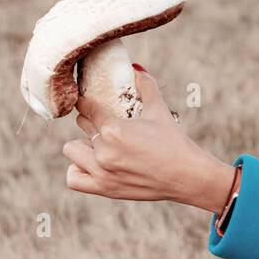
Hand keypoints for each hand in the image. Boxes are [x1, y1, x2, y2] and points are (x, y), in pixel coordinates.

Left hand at [63, 66, 233, 211]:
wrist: (186, 176)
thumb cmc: (174, 142)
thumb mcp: (160, 111)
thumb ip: (146, 87)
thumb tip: (137, 69)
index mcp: (114, 129)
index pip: (88, 109)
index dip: (87, 103)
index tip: (87, 102)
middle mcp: (104, 151)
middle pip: (81, 127)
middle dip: (90, 123)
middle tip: (103, 124)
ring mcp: (102, 171)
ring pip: (72, 151)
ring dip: (82, 146)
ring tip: (97, 146)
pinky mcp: (105, 189)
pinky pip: (74, 179)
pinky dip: (78, 170)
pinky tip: (91, 165)